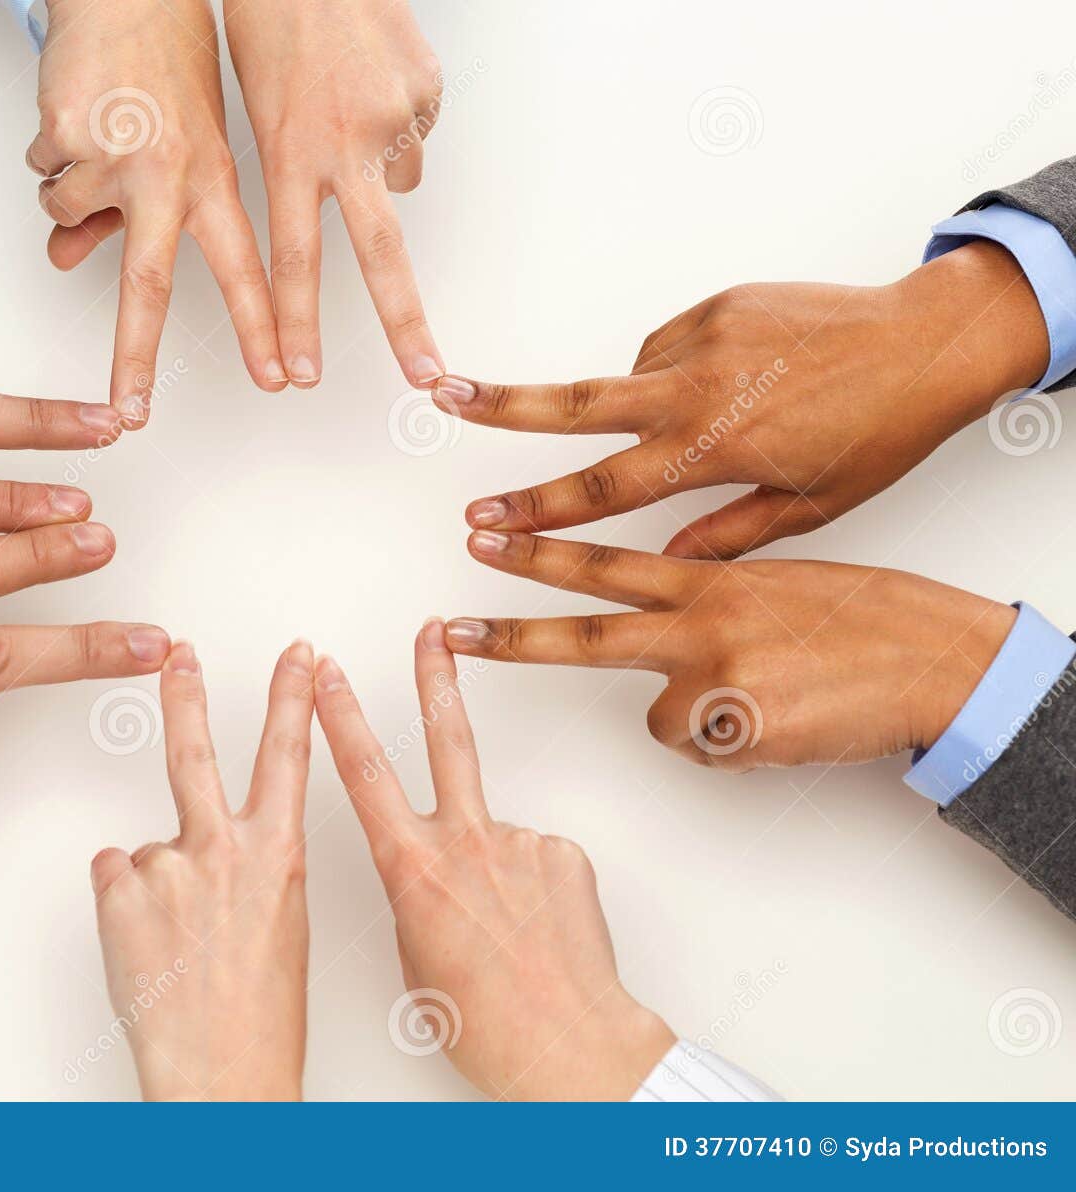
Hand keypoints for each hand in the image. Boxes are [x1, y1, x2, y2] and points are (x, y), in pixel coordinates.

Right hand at [29, 0, 283, 421]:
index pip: (244, 267)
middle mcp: (169, 175)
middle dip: (134, 357)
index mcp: (212, 179)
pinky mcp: (67, 137)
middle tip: (130, 409)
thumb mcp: (180, 145)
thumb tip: (72, 257)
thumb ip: (137, 212)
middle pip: (147, 285)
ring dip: (67, 196)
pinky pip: (42, 171)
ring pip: (66, 215)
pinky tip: (77, 113)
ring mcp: (115, 157)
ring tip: (98, 140)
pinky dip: (48, 153)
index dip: (263, 327)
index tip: (277, 377)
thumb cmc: (163, 65)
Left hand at [88, 640, 313, 1099]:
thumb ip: (251, 872)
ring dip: (155, 889)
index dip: (293, 698)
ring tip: (175, 945)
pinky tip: (148, 948)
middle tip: (178, 654)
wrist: (222, 1070)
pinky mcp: (120, 886)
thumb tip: (211, 856)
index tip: (298, 658)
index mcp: (281, 854)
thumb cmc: (261, 1016)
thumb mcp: (281, 925)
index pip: (290, 754)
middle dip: (187, 695)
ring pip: (147, 850)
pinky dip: (126, 908)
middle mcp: (225, 847)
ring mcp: (168, 863)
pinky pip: (116, 879)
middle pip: (197, 752)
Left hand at [225, 0, 443, 387]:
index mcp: (289, 150)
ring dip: (380, 166)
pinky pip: (416, 130)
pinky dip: (398, 120)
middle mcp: (344, 142)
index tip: (300, 374)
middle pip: (380, 256)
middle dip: (405, 326)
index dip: (296, 325)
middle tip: (426, 376)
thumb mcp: (251, 104)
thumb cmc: (270, 14)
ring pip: (399, 178)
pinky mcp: (427, 92)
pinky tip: (373, 80)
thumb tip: (330, 210)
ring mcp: (394, 118)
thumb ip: (287, 168)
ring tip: (349, 106)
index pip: (293, 260)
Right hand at [312, 624, 674, 1099]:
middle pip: (445, 739)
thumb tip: (430, 879)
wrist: (570, 1049)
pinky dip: (532, 889)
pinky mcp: (565, 854)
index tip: (326, 677)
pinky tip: (540, 932)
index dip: (339, 718)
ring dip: (493, 869)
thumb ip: (416, 901)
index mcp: (413, 870)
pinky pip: (536, 859)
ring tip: (510, 931)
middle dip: (433, 679)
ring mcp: (520, 843)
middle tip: (431, 632)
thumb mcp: (416, 962)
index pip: (364, 776)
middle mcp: (466, 843)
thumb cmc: (487, 1027)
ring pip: (493, 834)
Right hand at [440, 241, 1049, 558]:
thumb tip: (668, 559)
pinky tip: (727, 385)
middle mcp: (696, 388)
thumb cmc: (878, 431)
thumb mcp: (808, 505)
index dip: (536, 511)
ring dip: (640, 404)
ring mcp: (704, 338)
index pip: (604, 488)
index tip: (483, 521)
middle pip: (576, 403)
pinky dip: (678, 372)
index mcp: (712, 448)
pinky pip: (671, 347)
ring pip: (633, 378)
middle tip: (443, 397)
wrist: (929, 341)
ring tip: (716, 416)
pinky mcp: (719, 306)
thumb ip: (726, 531)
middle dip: (503, 406)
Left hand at [446, 533, 1016, 768]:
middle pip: (586, 632)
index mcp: (706, 579)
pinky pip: (705, 750)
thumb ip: (704, 589)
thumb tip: (654, 609)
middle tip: (454, 631)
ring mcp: (716, 680)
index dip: (537, 552)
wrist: (931, 660)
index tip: (484, 538)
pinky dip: (731, 744)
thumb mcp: (770, 581)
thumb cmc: (855, 620)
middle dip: (514, 633)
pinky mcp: (737, 731)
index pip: (602, 563)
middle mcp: (700, 623)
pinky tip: (781, 723)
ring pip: (655, 717)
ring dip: (693, 717)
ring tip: (762, 696)